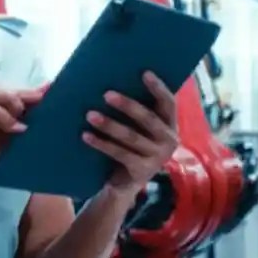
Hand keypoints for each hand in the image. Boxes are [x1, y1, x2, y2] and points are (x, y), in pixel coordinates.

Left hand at [84, 72, 179, 199]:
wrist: (127, 184)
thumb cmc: (132, 146)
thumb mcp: (140, 129)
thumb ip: (137, 111)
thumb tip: (113, 82)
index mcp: (171, 124)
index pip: (168, 102)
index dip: (158, 88)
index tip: (144, 73)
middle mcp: (169, 141)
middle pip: (149, 119)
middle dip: (127, 105)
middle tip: (106, 94)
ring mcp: (157, 157)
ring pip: (131, 137)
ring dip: (110, 125)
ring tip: (90, 115)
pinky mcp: (142, 171)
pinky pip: (120, 154)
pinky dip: (102, 144)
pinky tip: (86, 136)